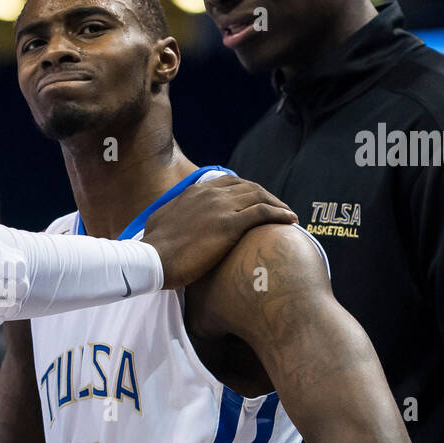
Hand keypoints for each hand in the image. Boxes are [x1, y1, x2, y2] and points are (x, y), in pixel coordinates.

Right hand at [144, 175, 296, 288]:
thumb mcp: (160, 221)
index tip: (257, 201)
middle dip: (268, 197)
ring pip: (259, 197)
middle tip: (279, 209)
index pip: (230, 183)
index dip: (248, 190)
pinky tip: (291, 221)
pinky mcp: (229, 224)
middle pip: (249, 187)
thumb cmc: (154, 248)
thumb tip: (169, 220)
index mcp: (195, 192)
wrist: (152, 259)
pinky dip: (280, 214)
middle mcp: (210, 194)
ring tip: (289, 215)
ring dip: (278, 205)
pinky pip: (263, 213)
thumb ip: (172, 214)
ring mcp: (221, 207)